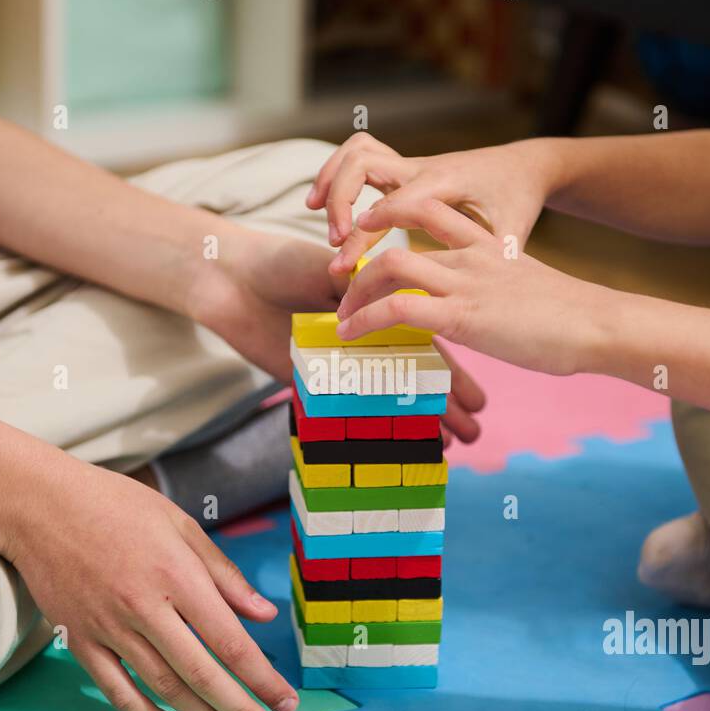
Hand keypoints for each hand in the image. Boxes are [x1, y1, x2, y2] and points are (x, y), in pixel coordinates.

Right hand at [7, 455, 298, 710]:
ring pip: (163, 688)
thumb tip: (264, 614)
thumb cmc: (115, 505)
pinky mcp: (80, 640)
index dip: (261, 676)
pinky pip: (118, 692)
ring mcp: (108, 627)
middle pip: (201, 673)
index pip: (228, 639)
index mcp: (175, 573)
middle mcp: (143, 606)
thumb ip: (224, 574)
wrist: (38, 504)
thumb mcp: (180, 524)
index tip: (286, 700)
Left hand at [188, 227, 485, 442]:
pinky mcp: (312, 382)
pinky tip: (404, 444)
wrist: (232, 279)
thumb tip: (407, 321)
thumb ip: (369, 299)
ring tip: (451, 447)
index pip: (424, 343)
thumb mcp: (338, 272)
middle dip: (445, 404)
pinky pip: (352, 409)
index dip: (451, 371)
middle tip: (475, 433)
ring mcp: (341, 364)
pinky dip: (377, 426)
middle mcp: (364, 340)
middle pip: (413, 377)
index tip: (477, 396)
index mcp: (377, 308)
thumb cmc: (285, 263)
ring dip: (420, 421)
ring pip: (389, 398)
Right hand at [306, 133, 551, 275]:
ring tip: (313, 210)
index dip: (361, 232)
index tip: (344, 265)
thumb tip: (467, 298)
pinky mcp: (405, 167)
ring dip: (330, 177)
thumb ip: (485, 260)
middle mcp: (422, 168)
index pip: (391, 204)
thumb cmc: (517, 201)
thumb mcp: (510, 234)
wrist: (523, 167)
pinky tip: (326, 200)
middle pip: (363, 164)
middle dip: (340, 200)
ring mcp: (411, 164)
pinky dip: (337, 171)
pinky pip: (361, 156)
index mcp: (443, 185)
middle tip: (333, 242)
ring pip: (356, 152)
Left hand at [335, 198, 617, 376]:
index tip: (372, 240)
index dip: (393, 215)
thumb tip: (497, 317)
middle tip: (343, 288)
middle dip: (361, 259)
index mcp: (488, 246)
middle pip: (398, 235)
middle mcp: (470, 257)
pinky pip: (398, 309)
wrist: (601, 324)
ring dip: (355, 290)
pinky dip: (365, 321)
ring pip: (389, 265)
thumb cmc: (576, 318)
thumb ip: (504, 294)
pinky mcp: (462, 316)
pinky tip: (351, 335)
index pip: (429, 210)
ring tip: (341, 317)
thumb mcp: (531, 293)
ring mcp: (464, 284)